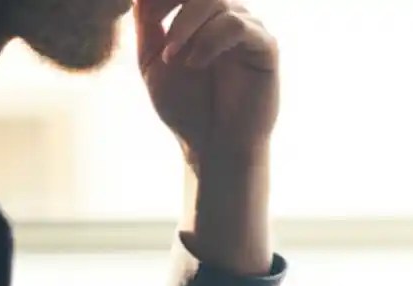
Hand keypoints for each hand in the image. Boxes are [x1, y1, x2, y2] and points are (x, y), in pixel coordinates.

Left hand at [134, 0, 278, 168]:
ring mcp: (249, 31)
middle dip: (173, 4)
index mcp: (204, 18)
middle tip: (155, 29)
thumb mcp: (154, 61)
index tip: (146, 14)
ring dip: (187, 26)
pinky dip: (210, 40)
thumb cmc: (186, 107)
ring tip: (174, 58)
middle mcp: (229, 18)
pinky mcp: (265, 48)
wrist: (213, 144)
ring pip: (219, 2)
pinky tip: (196, 63)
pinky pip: (238, 25)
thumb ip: (148, 25)